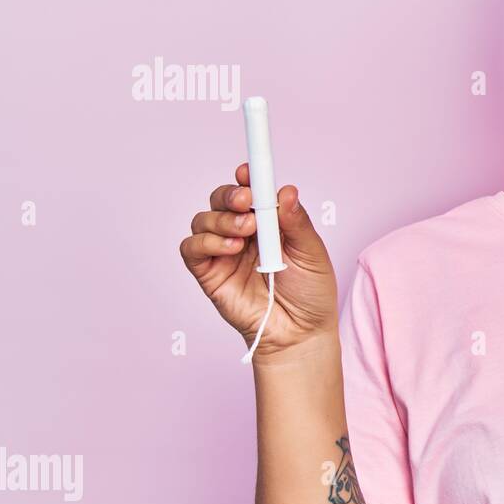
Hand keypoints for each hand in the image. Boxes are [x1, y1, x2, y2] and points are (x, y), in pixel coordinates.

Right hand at [179, 162, 338, 361]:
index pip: (250, 191)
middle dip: (230, 195)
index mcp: (268, 222)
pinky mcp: (209, 274)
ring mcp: (223, 253)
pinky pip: (191, 249)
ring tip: (246, 232)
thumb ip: (296, 222)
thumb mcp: (312, 253)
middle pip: (221, 200)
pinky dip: (206, 242)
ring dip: (222, 219)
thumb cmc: (310, 293)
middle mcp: (242, 233)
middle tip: (246, 201)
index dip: (246, 178)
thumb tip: (286, 190)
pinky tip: (231, 248)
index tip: (248, 171)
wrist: (301, 333)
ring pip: (203, 220)